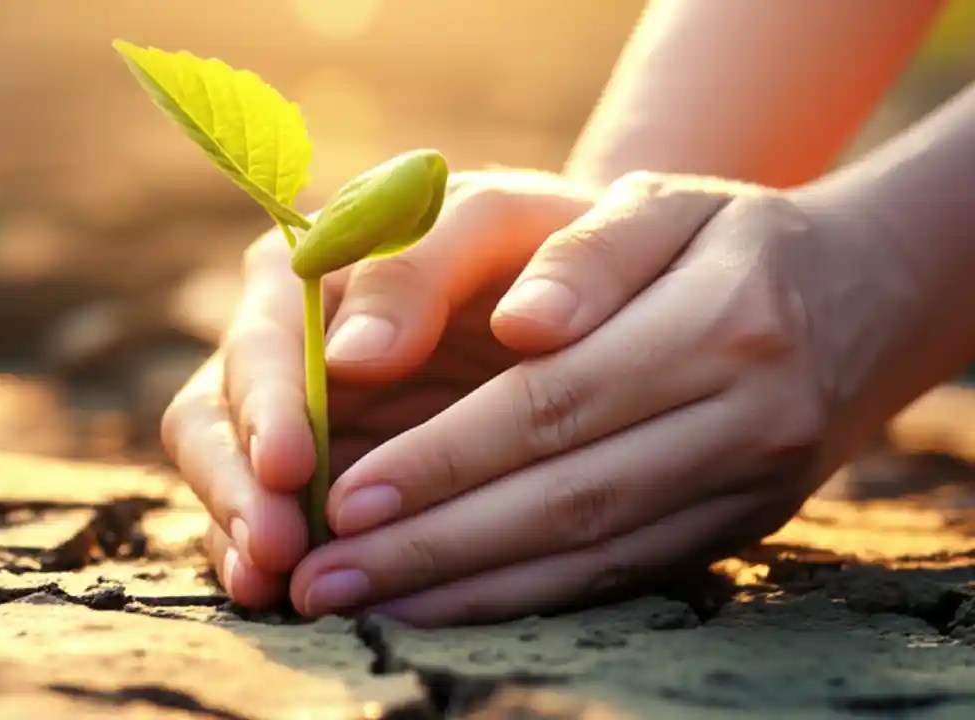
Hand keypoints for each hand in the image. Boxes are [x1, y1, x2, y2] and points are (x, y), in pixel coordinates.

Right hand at [161, 171, 593, 607]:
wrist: (587, 294)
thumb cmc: (537, 245)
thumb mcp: (493, 223)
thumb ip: (420, 267)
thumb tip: (352, 357)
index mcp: (313, 270)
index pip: (262, 338)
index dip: (267, 403)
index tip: (291, 464)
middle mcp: (287, 344)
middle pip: (219, 416)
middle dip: (239, 484)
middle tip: (277, 547)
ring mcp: (296, 416)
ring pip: (231, 475)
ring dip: (240, 529)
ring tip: (270, 583)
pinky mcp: (318, 475)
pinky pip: (270, 519)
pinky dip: (264, 556)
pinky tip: (281, 595)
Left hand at [291, 171, 893, 624]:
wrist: (855, 297)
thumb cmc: (718, 237)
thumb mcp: (655, 201)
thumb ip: (580, 253)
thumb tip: (522, 327)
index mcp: (721, 320)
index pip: (555, 402)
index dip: (446, 457)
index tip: (347, 494)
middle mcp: (746, 419)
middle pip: (565, 497)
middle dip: (433, 543)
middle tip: (323, 576)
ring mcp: (748, 489)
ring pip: (588, 557)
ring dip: (463, 590)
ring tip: (356, 603)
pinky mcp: (734, 533)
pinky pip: (616, 579)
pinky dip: (521, 599)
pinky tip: (439, 607)